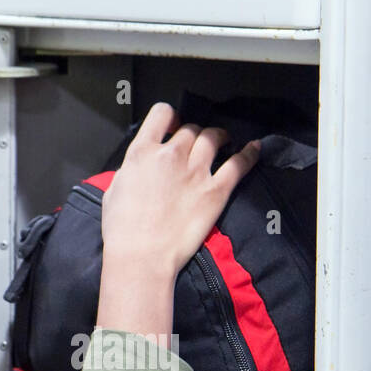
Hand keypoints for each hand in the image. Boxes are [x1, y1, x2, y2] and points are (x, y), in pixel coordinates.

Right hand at [101, 102, 259, 278]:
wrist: (141, 256)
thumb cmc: (122, 229)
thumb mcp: (114, 189)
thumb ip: (132, 170)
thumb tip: (141, 166)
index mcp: (143, 152)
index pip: (161, 114)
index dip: (170, 116)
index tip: (173, 124)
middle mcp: (171, 155)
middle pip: (190, 129)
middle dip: (193, 134)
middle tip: (196, 144)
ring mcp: (196, 171)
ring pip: (213, 138)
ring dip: (219, 137)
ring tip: (223, 141)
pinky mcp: (215, 191)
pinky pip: (238, 164)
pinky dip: (249, 153)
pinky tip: (255, 148)